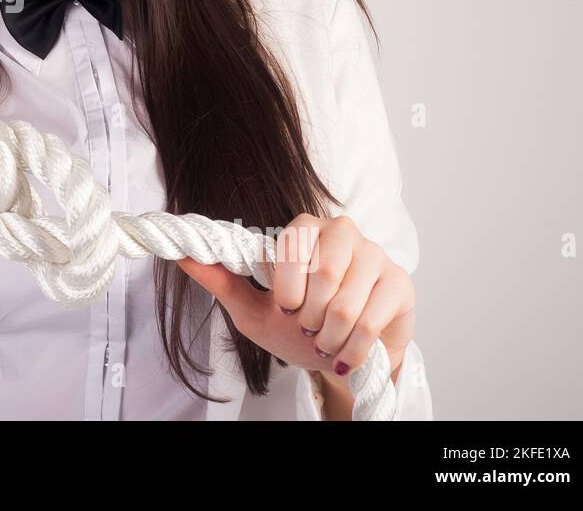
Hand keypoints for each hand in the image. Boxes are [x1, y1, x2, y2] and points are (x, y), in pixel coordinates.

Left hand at [176, 213, 414, 389]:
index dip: (286, 287)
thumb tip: (182, 255)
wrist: (342, 354)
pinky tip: (345, 351)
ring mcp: (376, 254)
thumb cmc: (296, 326)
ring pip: (346, 303)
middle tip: (306, 327)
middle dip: (309, 317)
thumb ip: (220, 280)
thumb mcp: (251, 307)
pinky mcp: (400, 284)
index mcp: (304, 227)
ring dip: (328, 337)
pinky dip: (350, 348)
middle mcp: (343, 231)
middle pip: (324, 275)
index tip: (284, 307)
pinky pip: (371, 323)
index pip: (292, 244)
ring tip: (324, 340)